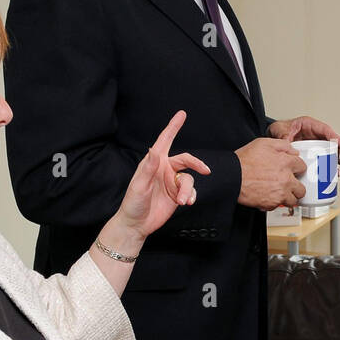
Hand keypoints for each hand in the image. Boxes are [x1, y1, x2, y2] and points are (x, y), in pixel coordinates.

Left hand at [116, 110, 210, 237]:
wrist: (137, 225)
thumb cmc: (133, 203)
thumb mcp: (139, 185)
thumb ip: (148, 167)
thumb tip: (154, 149)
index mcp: (153, 162)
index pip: (165, 140)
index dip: (173, 126)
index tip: (182, 114)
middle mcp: (164, 170)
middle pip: (186, 160)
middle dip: (197, 164)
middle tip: (206, 170)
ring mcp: (171, 182)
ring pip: (189, 180)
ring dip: (188, 191)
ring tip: (183, 202)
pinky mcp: (177, 194)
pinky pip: (191, 191)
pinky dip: (191, 196)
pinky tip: (186, 203)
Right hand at [236, 136, 305, 209]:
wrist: (232, 177)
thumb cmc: (244, 161)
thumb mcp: (263, 143)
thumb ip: (282, 145)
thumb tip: (293, 151)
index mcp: (286, 163)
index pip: (302, 167)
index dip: (296, 168)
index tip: (293, 171)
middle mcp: (286, 179)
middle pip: (302, 188)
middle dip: (296, 187)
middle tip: (289, 185)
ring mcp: (280, 193)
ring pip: (293, 200)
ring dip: (288, 197)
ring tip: (280, 193)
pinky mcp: (272, 204)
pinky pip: (279, 206)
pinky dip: (274, 202)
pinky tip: (268, 196)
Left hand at [267, 116, 339, 166]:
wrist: (270, 144)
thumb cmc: (278, 132)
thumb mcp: (278, 130)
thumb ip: (283, 135)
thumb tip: (287, 142)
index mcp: (308, 125)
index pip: (324, 130)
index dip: (335, 136)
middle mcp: (313, 137)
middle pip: (331, 143)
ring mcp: (314, 148)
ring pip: (330, 154)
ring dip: (338, 161)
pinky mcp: (312, 158)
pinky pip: (322, 162)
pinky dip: (328, 168)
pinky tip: (333, 175)